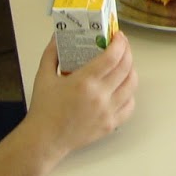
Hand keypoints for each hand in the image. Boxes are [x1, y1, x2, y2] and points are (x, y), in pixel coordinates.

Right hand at [25, 33, 137, 173]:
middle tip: (122, 45)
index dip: (120, 42)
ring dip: (130, 70)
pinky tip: (122, 87)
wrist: (44, 140)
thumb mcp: (43, 75)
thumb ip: (52, 52)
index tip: (118, 35)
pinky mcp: (110, 124)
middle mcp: (100, 96)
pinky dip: (129, 93)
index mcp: (84, 82)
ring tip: (123, 64)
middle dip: (127, 51)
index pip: (112, 57)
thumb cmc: (43, 109)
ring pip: (131, 85)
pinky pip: (130, 105)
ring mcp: (107, 112)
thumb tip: (58, 35)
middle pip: (126, 67)